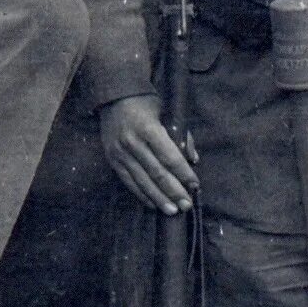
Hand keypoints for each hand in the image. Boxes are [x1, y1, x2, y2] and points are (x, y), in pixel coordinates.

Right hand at [100, 94, 197, 214]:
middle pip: (157, 173)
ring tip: (172, 211)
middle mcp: (132, 142)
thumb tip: (193, 159)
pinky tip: (153, 204)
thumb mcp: (167, 112)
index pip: (169, 157)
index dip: (183, 173)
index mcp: (148, 128)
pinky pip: (128, 181)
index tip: (195, 185)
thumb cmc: (145, 102)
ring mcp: (120, 153)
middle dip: (174, 191)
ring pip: (142, 181)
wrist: (113, 95)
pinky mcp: (112, 159)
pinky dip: (141, 194)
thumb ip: (181, 135)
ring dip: (159, 198)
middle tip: (186, 205)